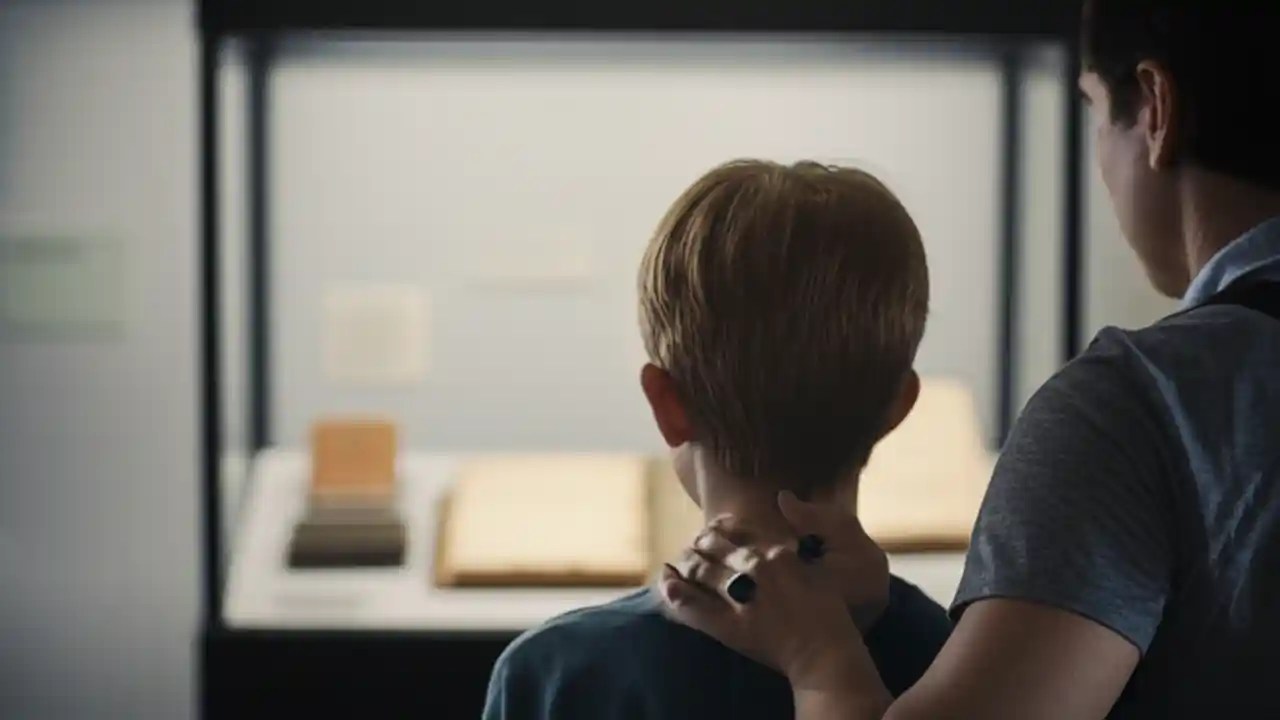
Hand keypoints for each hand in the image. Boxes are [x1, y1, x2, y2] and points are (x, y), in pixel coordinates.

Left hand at [657, 515, 886, 703]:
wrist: (826, 652)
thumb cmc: (831, 609)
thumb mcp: (820, 560)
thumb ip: (805, 528)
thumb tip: (783, 497)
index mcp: (777, 552)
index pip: (738, 530)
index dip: (721, 527)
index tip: (713, 528)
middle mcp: (757, 568)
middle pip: (715, 546)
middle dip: (700, 543)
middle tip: (692, 545)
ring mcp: (742, 596)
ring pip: (702, 570)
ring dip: (686, 562)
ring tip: (676, 562)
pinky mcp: (731, 626)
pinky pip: (696, 605)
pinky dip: (677, 593)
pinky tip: (665, 584)